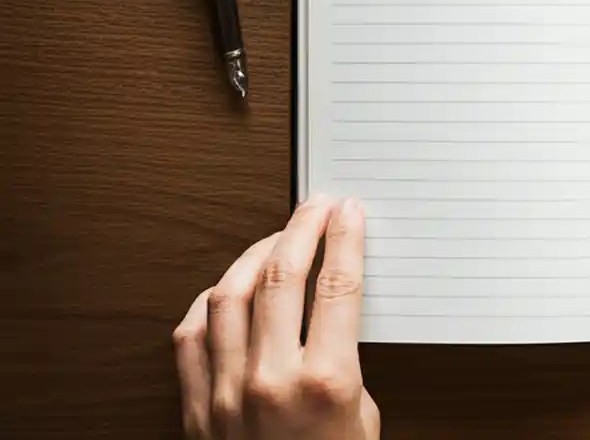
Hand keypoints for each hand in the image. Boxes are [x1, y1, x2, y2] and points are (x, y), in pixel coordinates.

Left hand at [172, 197, 379, 439]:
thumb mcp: (363, 418)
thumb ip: (342, 360)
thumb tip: (330, 312)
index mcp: (325, 382)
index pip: (336, 284)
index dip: (344, 237)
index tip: (349, 212)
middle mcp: (271, 380)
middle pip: (282, 275)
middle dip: (302, 229)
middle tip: (315, 207)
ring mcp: (226, 393)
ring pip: (229, 294)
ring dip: (254, 255)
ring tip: (275, 239)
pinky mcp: (197, 409)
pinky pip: (190, 335)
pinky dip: (208, 302)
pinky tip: (226, 288)